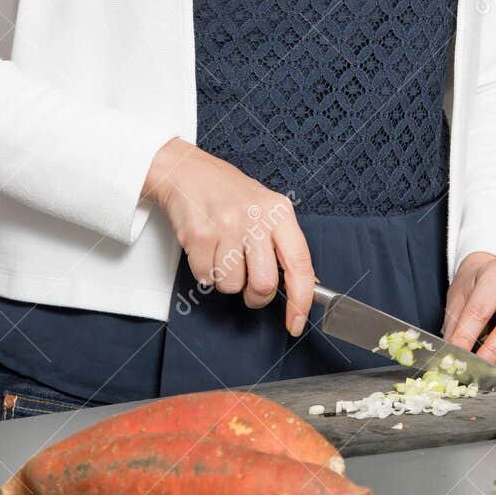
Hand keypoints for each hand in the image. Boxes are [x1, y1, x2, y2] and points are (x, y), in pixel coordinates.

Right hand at [142, 137, 314, 335]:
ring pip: (232, 286)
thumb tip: (307, 284)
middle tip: (248, 284)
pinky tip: (207, 248)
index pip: (300, 263)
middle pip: (264, 284)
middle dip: (255, 297)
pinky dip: (205, 272)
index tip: (296, 322)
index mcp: (280, 212)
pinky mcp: (200, 235)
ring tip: (223, 254)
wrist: (188, 172)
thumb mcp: (268, 209)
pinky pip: (206, 277)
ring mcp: (227, 226)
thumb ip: (285, 244)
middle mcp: (256, 218)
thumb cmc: (230, 194)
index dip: (301, 300)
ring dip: (226, 281)